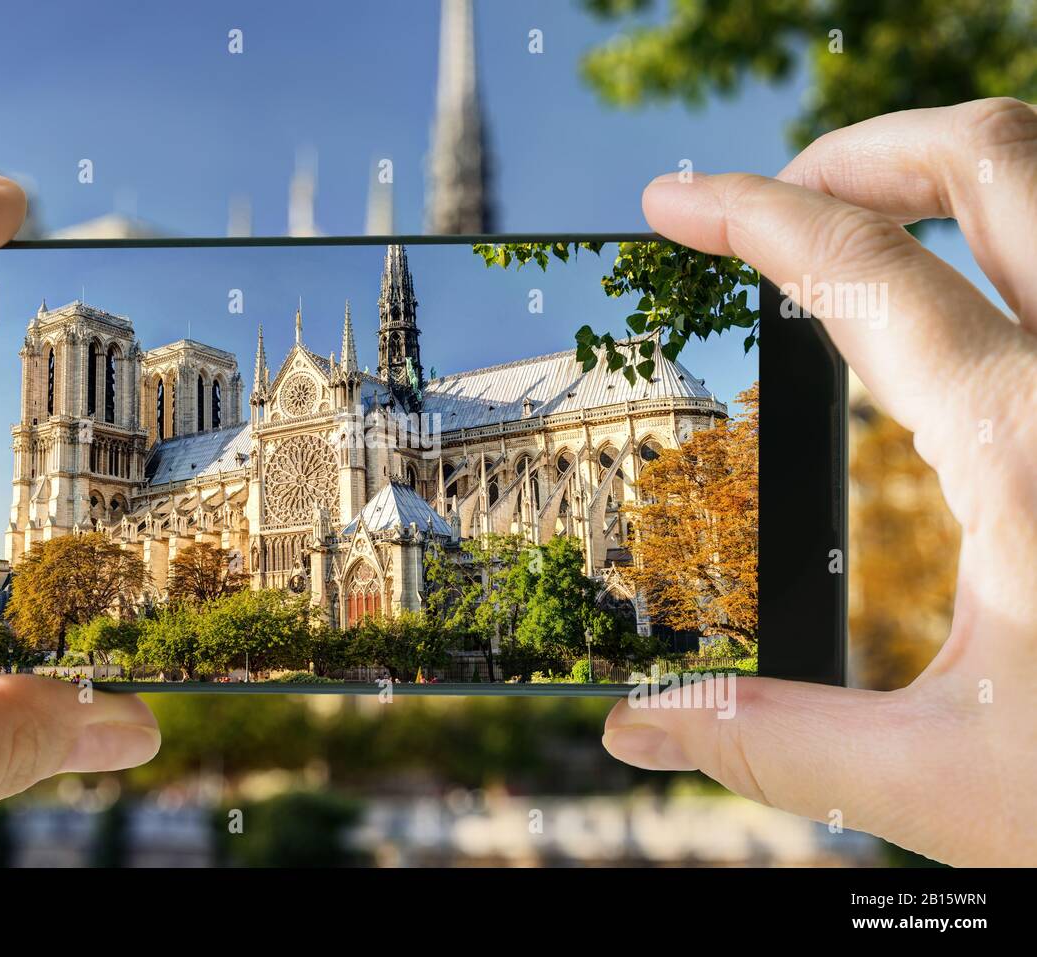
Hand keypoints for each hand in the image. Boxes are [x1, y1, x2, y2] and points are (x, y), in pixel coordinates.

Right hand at [603, 98, 1036, 865]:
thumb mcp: (948, 780)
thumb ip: (777, 744)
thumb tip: (641, 729)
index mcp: (1021, 443)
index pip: (863, 270)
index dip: (750, 215)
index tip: (677, 203)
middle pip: (993, 158)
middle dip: (862, 152)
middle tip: (779, 194)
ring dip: (957, 175)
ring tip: (873, 222)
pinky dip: (1020, 241)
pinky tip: (983, 308)